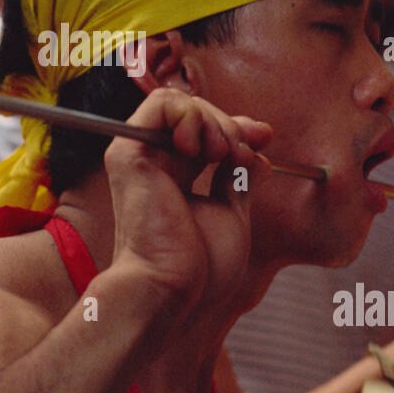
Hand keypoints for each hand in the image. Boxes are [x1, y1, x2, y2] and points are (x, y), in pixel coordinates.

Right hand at [105, 88, 270, 318]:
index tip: (264, 138)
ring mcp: (139, 156)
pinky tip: (200, 148)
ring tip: (221, 154)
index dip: (237, 127)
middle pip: (195, 113)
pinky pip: (160, 103)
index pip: (206, 132)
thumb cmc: (200, 268)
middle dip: (230, 125)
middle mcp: (154, 163)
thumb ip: (238, 178)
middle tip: (240, 155)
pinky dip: (190, 115)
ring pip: (179, 102)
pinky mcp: (128, 154)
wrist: (175, 290)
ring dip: (212, 120)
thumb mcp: (231, 213)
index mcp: (174, 177)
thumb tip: (257, 150)